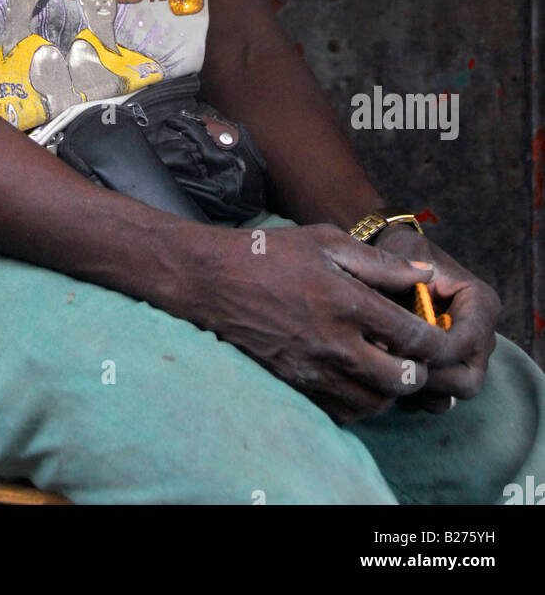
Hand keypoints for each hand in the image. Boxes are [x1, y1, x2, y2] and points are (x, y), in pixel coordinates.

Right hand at [190, 223, 456, 425]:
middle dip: (419, 370)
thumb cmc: (271, 254)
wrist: (213, 281)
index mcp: (347, 302)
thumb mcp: (327, 242)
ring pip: (375, 402)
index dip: (438, 341)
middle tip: (415, 354)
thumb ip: (380, 263)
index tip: (441, 337)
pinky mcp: (296, 385)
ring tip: (387, 366)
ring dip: (391, 389)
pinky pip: (343, 412)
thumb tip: (423, 274)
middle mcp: (334, 343)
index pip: (413, 336)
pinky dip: (360, 402)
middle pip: (402, 380)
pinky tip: (357, 378)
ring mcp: (313, 369)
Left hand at [376, 224, 500, 412]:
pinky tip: (388, 371)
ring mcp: (468, 358)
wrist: (393, 261)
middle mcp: (482, 336)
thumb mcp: (402, 252)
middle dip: (428, 377)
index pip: (467, 342)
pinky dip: (414, 394)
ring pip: (452, 395)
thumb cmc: (400, 252)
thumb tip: (394, 318)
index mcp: (481, 304)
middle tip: (391, 363)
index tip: (398, 346)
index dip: (433, 351)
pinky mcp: (449, 373)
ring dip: (419, 389)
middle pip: (467, 380)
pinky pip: (438, 399)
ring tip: (387, 367)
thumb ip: (400, 276)